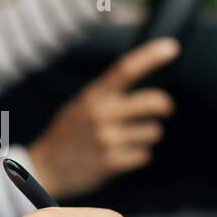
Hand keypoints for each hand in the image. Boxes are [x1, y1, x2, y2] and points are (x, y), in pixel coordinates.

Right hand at [27, 38, 178, 198]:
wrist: (45, 169)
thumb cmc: (68, 135)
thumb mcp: (80, 106)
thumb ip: (106, 96)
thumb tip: (145, 91)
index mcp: (93, 96)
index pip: (125, 69)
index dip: (150, 57)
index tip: (171, 47)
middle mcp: (100, 114)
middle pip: (152, 102)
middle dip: (165, 106)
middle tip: (165, 110)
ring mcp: (105, 139)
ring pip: (152, 131)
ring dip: (148, 135)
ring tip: (129, 139)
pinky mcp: (110, 162)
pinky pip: (144, 155)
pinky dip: (139, 156)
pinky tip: (123, 156)